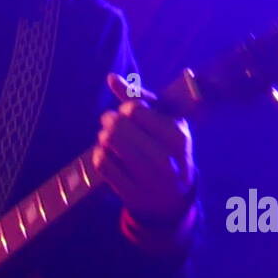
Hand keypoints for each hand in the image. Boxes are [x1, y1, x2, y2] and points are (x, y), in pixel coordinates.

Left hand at [94, 74, 197, 230]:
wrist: (173, 199)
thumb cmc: (168, 151)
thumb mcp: (165, 124)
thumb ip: (140, 99)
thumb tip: (111, 78)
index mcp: (178, 137)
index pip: (135, 109)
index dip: (126, 108)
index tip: (128, 113)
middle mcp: (165, 159)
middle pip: (117, 125)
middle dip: (110, 120)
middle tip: (112, 123)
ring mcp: (147, 179)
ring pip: (107, 143)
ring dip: (103, 136)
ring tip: (109, 137)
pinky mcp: (130, 194)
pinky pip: (102, 163)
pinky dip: (99, 154)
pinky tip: (107, 154)